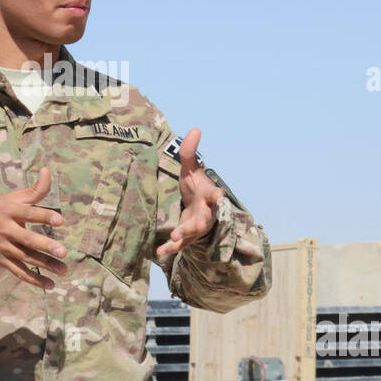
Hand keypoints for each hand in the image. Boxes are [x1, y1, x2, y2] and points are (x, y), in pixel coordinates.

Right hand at [0, 168, 67, 288]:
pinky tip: (50, 285)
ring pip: (26, 258)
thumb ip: (34, 189)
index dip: (44, 216)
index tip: (60, 221)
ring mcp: (3, 247)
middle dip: (45, 246)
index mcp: (10, 211)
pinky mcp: (2, 261)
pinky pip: (19, 272)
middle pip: (27, 239)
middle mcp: (6, 229)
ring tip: (64, 270)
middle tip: (63, 251)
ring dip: (45, 265)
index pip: (29, 213)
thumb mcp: (12, 197)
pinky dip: (34, 280)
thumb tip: (48, 171)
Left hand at [156, 128, 224, 259]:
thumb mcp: (190, 170)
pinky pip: (179, 245)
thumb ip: (190, 152)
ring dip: (184, 236)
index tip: (220, 197)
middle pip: (205, 219)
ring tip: (175, 238)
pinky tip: (159, 252)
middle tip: (196, 224)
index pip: (215, 196)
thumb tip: (195, 129)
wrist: (196, 210)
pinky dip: (171, 249)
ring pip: (192, 234)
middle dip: (200, 222)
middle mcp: (205, 213)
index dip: (218, 197)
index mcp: (208, 196)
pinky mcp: (187, 238)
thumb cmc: (195, 188)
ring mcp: (197, 227)